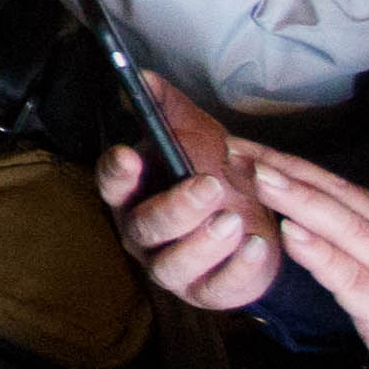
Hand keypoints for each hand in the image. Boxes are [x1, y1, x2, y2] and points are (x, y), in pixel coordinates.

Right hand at [95, 73, 284, 312]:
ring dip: (203, 242)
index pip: (112, 184)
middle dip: (176, 207)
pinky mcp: (206, 292)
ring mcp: (172, 268)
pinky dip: (236, 268)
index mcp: (135, 193)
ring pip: (173, 265)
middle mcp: (144, 234)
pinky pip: (215, 288)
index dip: (117, 172)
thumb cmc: (214, 171)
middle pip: (145, 226)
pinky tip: (257, 244)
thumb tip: (144, 76)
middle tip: (210, 186)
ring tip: (233, 218)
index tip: (130, 155)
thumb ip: (168, 107)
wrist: (255, 216)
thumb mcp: (195, 133)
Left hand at [252, 150, 368, 368]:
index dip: (294, 167)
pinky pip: (348, 275)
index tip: (252, 151)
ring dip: (297, 196)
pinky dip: (319, 252)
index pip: (339, 188)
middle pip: (334, 194)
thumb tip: (338, 232)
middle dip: (284, 167)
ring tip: (258, 175)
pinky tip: (290, 235)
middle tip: (236, 147)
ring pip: (340, 223)